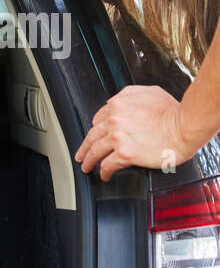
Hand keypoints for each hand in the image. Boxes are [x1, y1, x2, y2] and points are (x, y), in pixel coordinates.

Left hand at [75, 85, 195, 180]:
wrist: (185, 125)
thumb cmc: (174, 111)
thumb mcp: (150, 92)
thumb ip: (131, 94)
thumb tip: (120, 100)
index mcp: (119, 105)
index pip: (99, 118)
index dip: (96, 129)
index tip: (95, 136)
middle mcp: (114, 120)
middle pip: (92, 135)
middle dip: (85, 146)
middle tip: (81, 154)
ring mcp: (117, 137)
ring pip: (95, 150)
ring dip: (88, 160)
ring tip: (86, 166)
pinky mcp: (124, 154)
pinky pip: (107, 165)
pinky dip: (104, 172)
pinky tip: (104, 175)